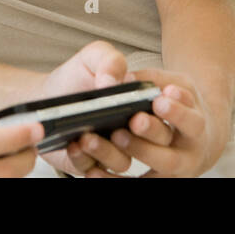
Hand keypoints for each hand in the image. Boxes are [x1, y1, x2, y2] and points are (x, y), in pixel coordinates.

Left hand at [33, 41, 171, 176]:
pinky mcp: (105, 166)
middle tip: (136, 120)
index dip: (179, 109)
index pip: (184, 110)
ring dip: (110, 151)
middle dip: (152, 131)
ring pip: (130, 162)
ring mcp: (127, 152)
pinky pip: (108, 178)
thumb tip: (113, 83)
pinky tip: (78, 153)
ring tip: (88, 137)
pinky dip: (93, 170)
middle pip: (164, 141)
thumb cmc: (82, 75)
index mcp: (156, 102)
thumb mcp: (97, 55)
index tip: (162, 100)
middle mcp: (146, 131)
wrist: (50, 94)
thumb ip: (110, 59)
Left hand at [82, 68, 222, 177]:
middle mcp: (187, 154)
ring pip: (156, 167)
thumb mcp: (174, 84)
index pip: (191, 121)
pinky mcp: (155, 181)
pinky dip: (113, 179)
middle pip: (173, 149)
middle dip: (153, 133)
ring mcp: (171, 172)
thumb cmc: (180, 106)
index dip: (177, 112)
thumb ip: (152, 79)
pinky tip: (93, 170)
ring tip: (115, 136)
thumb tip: (124, 79)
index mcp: (195, 125)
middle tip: (135, 120)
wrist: (194, 140)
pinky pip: (135, 185)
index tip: (159, 99)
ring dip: (136, 152)